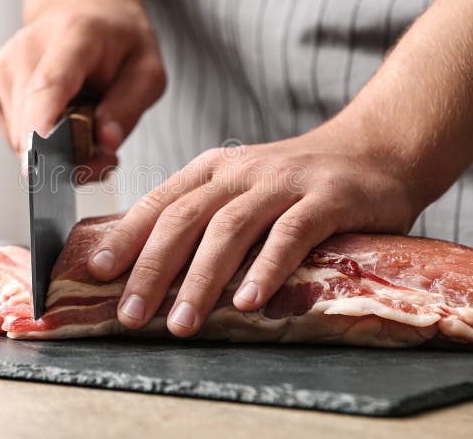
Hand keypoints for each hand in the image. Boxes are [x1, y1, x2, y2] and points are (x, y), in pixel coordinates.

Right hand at [0, 0, 165, 178]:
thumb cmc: (117, 41)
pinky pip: (14, 138)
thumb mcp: (148, 70)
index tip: (39, 160)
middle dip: (70, 157)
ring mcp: (3, 67)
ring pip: (22, 141)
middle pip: (32, 125)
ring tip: (86, 130)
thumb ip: (129, 107)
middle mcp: (27, 49)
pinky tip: (61, 123)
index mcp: (73, 36)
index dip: (42, 125)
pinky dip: (40, 143)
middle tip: (105, 153)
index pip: (49, 85)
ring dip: (56, 152)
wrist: (85, 10)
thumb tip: (105, 143)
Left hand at [87, 122, 422, 336]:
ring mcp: (285, 182)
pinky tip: (248, 302)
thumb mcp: (244, 186)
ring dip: (201, 279)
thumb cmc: (299, 179)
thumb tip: (152, 262)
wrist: (375, 149)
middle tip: (131, 314)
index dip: (127, 236)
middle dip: (153, 268)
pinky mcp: (328, 198)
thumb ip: (207, 213)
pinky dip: (266, 268)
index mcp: (214, 168)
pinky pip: (291, 234)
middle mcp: (242, 171)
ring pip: (230, 228)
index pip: (161, 201)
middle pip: (185, 218)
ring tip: (182, 323)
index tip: (98, 272)